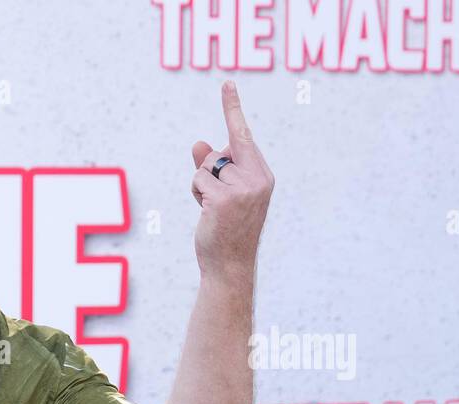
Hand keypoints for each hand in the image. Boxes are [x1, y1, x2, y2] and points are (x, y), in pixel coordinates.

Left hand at [190, 80, 274, 284]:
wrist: (230, 264)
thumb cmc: (227, 229)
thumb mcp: (222, 193)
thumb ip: (213, 167)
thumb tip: (200, 143)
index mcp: (262, 174)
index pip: (244, 136)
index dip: (232, 108)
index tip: (226, 83)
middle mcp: (257, 178)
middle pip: (218, 154)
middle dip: (209, 173)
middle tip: (217, 202)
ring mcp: (241, 188)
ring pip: (205, 168)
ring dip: (200, 187)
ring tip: (213, 210)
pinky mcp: (223, 198)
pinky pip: (198, 181)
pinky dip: (196, 195)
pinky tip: (207, 213)